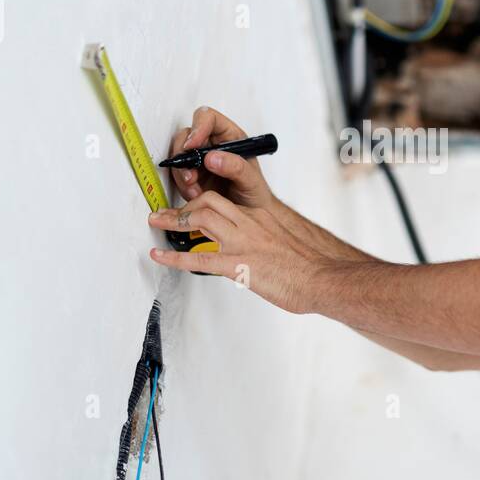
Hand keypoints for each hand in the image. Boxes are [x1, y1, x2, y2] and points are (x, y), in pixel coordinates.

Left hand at [147, 191, 329, 314]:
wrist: (322, 278)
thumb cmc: (309, 267)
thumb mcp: (285, 246)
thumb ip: (266, 244)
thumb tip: (255, 256)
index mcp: (261, 218)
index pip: (224, 200)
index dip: (200, 202)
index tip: (189, 207)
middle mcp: (250, 225)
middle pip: (208, 201)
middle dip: (182, 207)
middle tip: (165, 214)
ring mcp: (243, 243)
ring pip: (201, 218)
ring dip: (174, 221)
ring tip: (157, 223)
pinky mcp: (238, 265)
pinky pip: (199, 258)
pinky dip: (174, 257)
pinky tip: (160, 256)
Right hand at [168, 106, 275, 209]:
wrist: (250, 215)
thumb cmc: (255, 193)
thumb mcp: (252, 180)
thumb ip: (236, 166)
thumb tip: (212, 157)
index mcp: (229, 137)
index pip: (209, 119)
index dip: (198, 127)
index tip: (193, 145)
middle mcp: (212, 145)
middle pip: (186, 135)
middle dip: (184, 155)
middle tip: (190, 174)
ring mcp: (199, 160)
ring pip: (179, 156)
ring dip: (182, 173)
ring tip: (196, 189)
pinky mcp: (191, 176)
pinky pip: (177, 175)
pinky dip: (182, 186)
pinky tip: (195, 194)